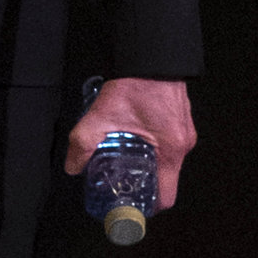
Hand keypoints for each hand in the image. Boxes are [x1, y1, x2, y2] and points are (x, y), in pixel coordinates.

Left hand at [64, 77, 194, 209]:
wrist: (151, 51)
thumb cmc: (136, 81)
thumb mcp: (103, 114)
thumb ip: (84, 141)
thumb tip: (73, 166)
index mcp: (171, 151)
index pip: (166, 196)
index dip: (148, 206)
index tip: (131, 206)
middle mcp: (183, 144)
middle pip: (165, 179)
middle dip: (142, 184)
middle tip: (121, 182)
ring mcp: (184, 130)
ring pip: (166, 160)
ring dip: (146, 163)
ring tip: (123, 160)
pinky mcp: (179, 117)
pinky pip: (168, 142)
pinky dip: (152, 147)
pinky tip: (132, 137)